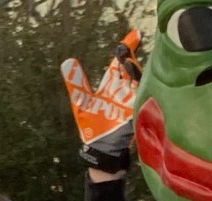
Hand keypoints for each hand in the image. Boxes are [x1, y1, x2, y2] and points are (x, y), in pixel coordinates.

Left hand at [62, 30, 142, 173]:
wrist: (102, 153)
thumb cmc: (92, 130)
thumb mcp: (81, 104)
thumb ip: (76, 84)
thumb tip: (68, 61)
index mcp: (110, 88)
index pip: (118, 65)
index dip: (124, 50)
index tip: (133, 35)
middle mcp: (123, 93)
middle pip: (130, 72)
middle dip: (129, 61)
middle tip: (127, 52)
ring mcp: (132, 104)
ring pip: (138, 84)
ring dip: (134, 76)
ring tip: (129, 68)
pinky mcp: (137, 116)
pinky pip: (143, 102)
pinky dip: (141, 94)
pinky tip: (137, 88)